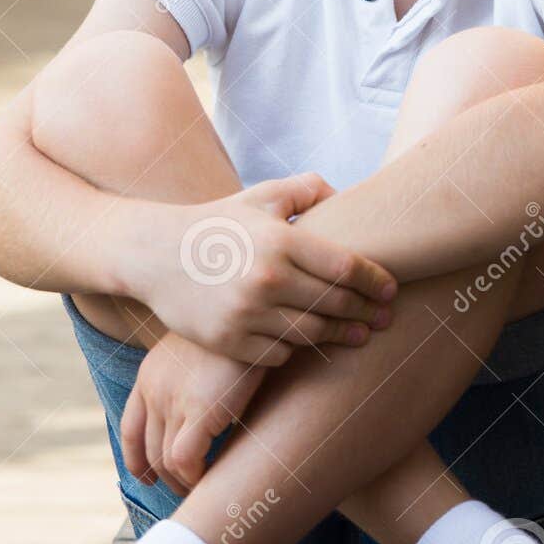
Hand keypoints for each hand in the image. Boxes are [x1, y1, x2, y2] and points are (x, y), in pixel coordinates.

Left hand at [121, 332, 265, 493]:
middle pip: (149, 450)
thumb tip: (203, 400)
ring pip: (166, 460)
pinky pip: (186, 460)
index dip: (136, 458)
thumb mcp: (201, 347)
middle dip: (164, 477)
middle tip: (185, 489)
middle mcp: (154, 389)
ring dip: (183, 481)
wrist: (250, 307)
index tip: (146, 476)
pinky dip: (196, 475)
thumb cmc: (234, 327)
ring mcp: (174, 400)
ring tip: (202, 487)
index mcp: (150, 374)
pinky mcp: (201, 410)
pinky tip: (212, 476)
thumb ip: (191, 374)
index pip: (130, 427)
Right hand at [130, 171, 397, 365]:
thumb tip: (345, 196)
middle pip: (335, 304)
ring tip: (358, 335)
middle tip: (385, 318)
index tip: (391, 289)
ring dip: (340, 336)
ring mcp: (246, 314)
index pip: (346, 266)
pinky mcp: (228, 341)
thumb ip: (306, 189)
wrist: (153, 253)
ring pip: (312, 335)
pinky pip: (278, 354)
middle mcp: (267, 279)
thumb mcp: (260, 196)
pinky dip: (296, 350)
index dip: (376, 281)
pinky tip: (308, 343)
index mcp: (280, 240)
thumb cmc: (217, 223)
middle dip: (366, 312)